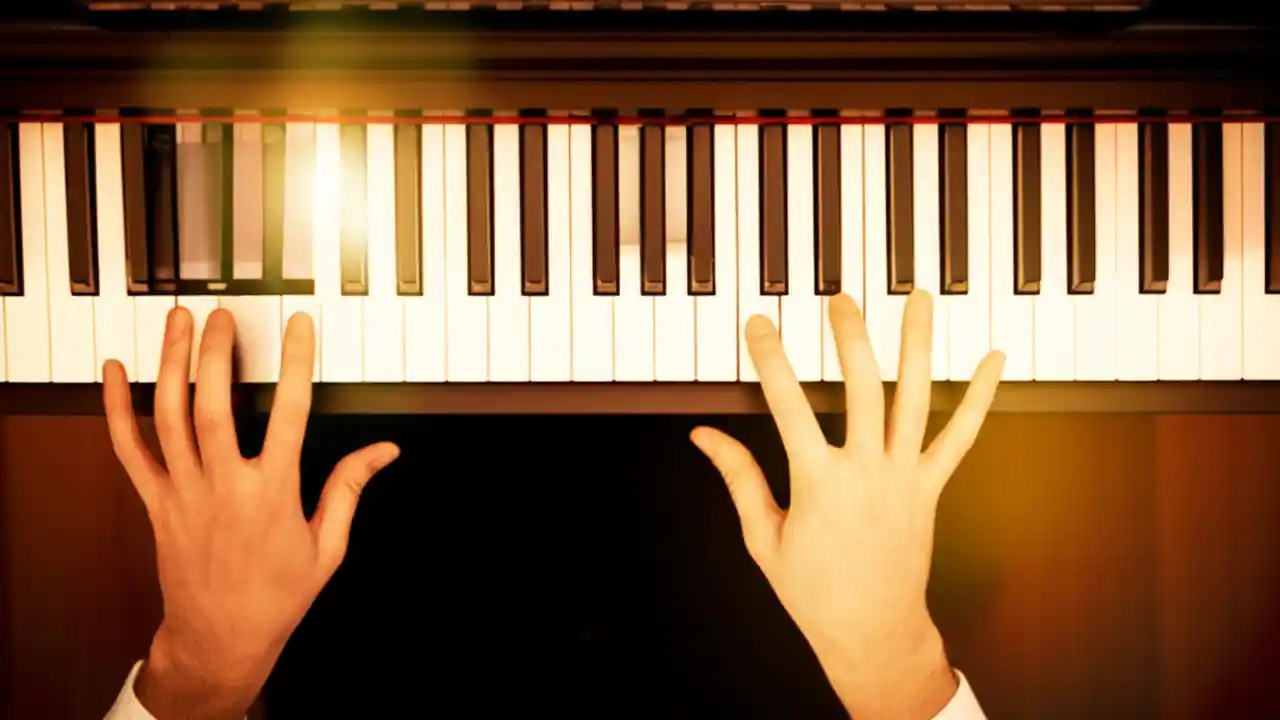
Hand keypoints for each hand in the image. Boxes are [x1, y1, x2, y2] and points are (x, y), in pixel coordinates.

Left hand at [103, 307, 398, 718]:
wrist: (220, 637)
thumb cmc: (276, 596)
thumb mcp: (328, 547)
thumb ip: (350, 489)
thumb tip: (383, 452)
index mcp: (272, 494)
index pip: (290, 414)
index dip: (296, 363)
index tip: (298, 327)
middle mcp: (224, 487)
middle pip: (214, 405)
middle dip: (217, 352)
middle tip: (224, 316)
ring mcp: (184, 491)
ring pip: (170, 416)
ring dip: (173, 364)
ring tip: (179, 323)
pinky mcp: (156, 501)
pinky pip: (129, 449)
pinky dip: (117, 408)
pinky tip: (114, 374)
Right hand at [691, 290, 1003, 718]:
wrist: (873, 633)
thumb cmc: (814, 593)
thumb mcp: (762, 538)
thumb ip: (737, 479)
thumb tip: (703, 437)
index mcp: (818, 484)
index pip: (788, 404)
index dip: (771, 358)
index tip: (760, 323)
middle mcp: (866, 473)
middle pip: (860, 387)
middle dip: (849, 336)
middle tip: (840, 299)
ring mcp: (904, 478)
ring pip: (914, 398)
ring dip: (917, 344)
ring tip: (919, 298)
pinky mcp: (930, 488)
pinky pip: (961, 436)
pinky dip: (979, 397)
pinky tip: (991, 361)